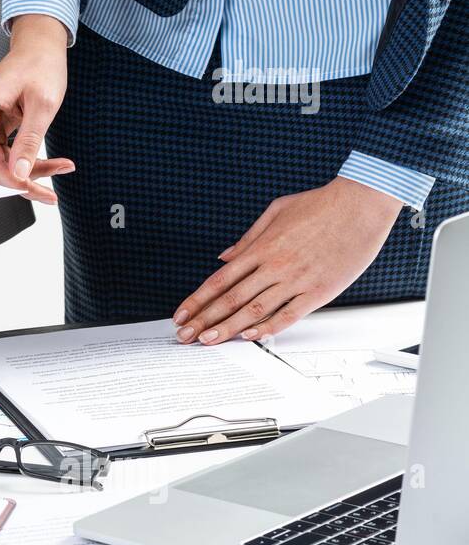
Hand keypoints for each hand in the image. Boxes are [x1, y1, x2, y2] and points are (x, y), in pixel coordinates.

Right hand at [0, 14, 74, 202]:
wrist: (40, 47)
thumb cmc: (40, 66)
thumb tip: (19, 173)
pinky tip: (45, 166)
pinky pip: (3, 153)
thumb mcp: (43, 104)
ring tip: (55, 171)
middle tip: (41, 190)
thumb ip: (29, 140)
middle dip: (11, 179)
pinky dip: (22, 162)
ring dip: (21, 172)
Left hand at [172, 178, 402, 344]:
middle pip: (231, 299)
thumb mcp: (276, 211)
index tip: (182, 313)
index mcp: (261, 247)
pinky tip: (250, 336)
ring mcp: (297, 280)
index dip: (197, 300)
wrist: (361, 204)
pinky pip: (290, 315)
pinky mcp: (320, 291)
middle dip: (204, 320)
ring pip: (255, 311)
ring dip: (228, 328)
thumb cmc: (320, 204)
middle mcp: (275, 266)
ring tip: (208, 341)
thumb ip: (247, 238)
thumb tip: (223, 257)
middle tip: (185, 335)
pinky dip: (268, 328)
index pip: (219, 280)